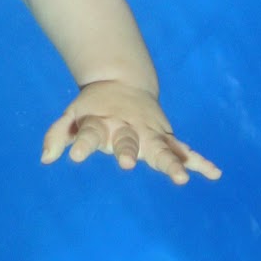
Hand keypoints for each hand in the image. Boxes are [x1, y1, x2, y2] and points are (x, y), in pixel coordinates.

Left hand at [41, 80, 220, 184]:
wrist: (122, 82)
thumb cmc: (94, 107)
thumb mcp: (72, 116)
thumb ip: (58, 134)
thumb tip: (46, 159)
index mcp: (102, 121)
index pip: (90, 133)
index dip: (82, 145)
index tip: (72, 157)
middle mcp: (128, 126)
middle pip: (128, 140)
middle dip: (127, 151)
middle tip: (124, 164)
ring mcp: (149, 132)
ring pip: (161, 148)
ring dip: (171, 162)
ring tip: (182, 178)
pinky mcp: (165, 136)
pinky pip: (184, 149)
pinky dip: (198, 161)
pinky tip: (214, 173)